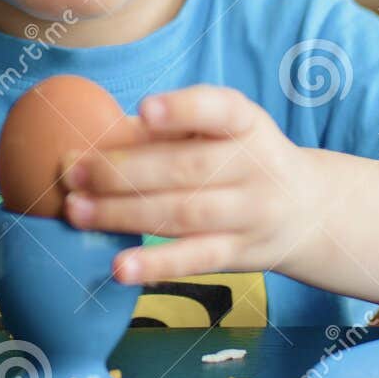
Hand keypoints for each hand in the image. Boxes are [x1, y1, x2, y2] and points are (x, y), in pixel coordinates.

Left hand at [58, 85, 321, 285]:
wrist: (307, 210)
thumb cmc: (237, 157)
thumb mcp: (215, 132)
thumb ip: (162, 131)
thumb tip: (93, 138)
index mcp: (246, 122)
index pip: (219, 109)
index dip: (182, 110)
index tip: (144, 110)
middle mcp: (255, 166)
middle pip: (184, 169)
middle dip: (121, 171)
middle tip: (71, 171)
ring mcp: (252, 214)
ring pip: (183, 215)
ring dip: (122, 215)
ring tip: (76, 212)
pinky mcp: (242, 254)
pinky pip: (195, 260)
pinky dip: (155, 265)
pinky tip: (119, 268)